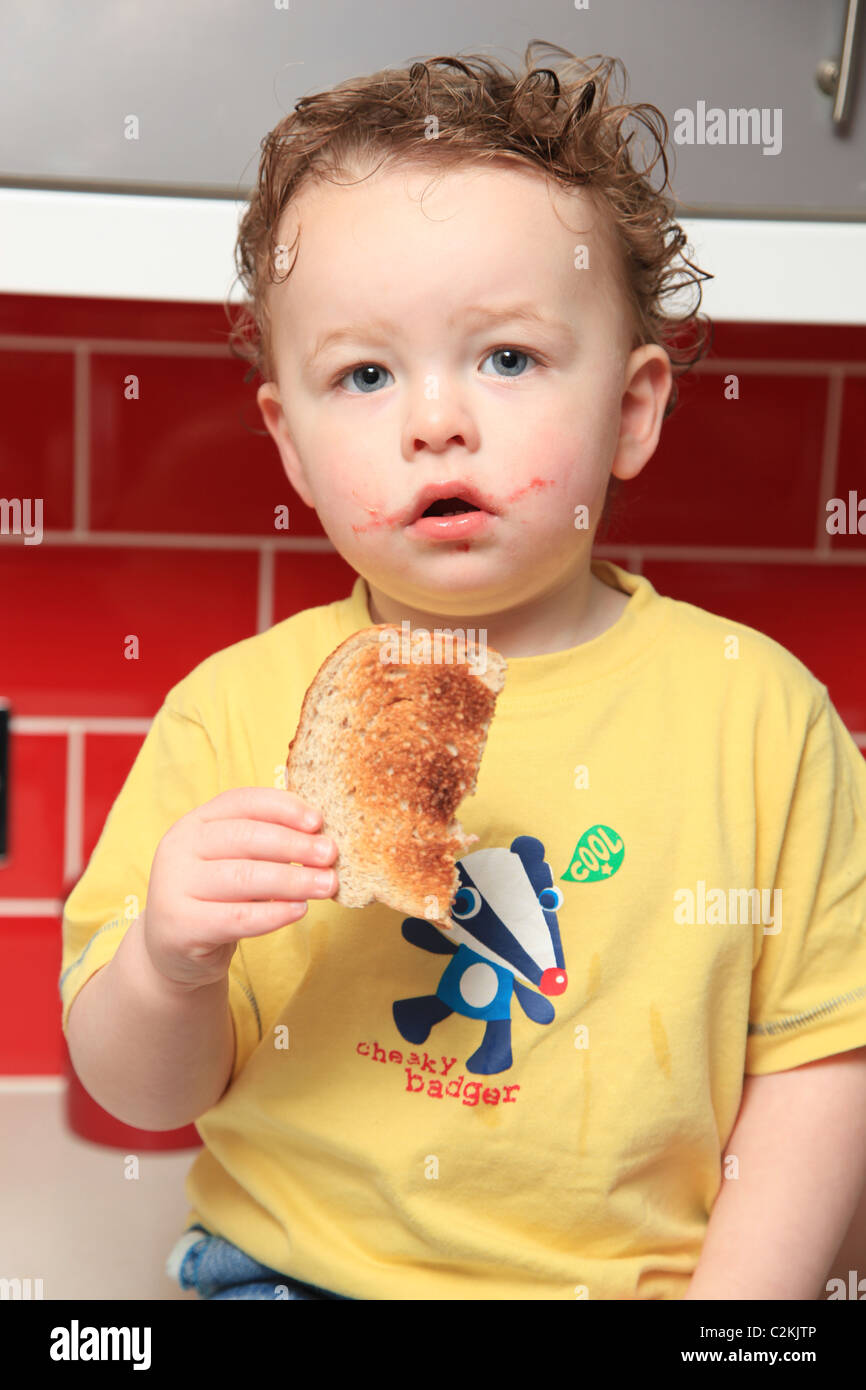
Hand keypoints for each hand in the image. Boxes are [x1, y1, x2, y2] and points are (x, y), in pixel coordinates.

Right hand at [143, 787, 338, 990]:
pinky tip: (299, 910)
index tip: (319, 821)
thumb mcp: (233, 861)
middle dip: (295, 845)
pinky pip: (236, 918)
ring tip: (326, 884)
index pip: (242, 802)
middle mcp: (179, 847)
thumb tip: (321, 837)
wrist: (170, 948)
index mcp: (195, 822)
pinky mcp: (180, 925)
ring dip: (293, 879)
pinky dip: (274, 914)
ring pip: (244, 876)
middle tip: (330, 855)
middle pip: (246, 837)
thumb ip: (265, 844)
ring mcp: (174, 886)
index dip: (284, 807)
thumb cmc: (215, 897)